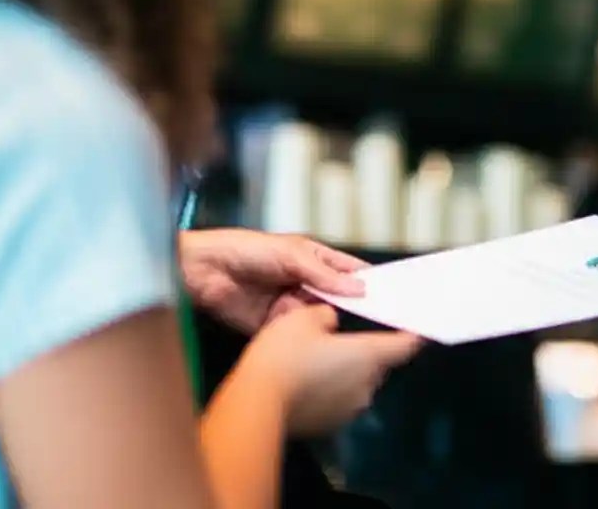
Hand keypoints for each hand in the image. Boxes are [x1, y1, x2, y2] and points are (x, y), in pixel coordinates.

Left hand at [180, 229, 366, 334]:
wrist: (202, 271)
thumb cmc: (246, 250)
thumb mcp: (291, 255)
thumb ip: (324, 275)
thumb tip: (359, 288)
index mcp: (315, 261)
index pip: (351, 272)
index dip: (370, 282)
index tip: (394, 295)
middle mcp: (307, 285)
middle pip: (340, 299)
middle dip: (357, 308)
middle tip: (383, 321)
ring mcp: (292, 306)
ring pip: (321, 320)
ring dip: (333, 326)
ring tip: (358, 337)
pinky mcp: (276, 328)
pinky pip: (299, 336)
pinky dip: (309, 341)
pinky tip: (324, 347)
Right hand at [242, 305, 423, 436]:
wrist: (256, 404)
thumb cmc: (285, 355)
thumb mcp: (303, 318)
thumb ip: (326, 316)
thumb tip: (332, 324)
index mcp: (370, 356)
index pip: (406, 345)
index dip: (414, 335)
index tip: (419, 329)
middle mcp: (368, 384)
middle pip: (379, 364)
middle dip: (367, 352)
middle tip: (343, 339)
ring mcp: (350, 409)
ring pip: (357, 383)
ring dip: (347, 373)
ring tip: (319, 362)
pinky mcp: (330, 425)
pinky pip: (338, 401)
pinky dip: (330, 391)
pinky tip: (307, 383)